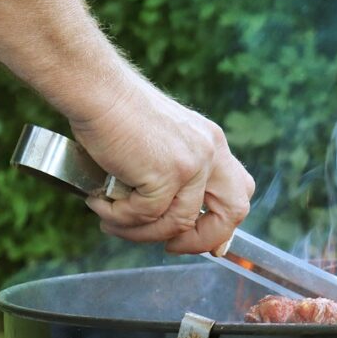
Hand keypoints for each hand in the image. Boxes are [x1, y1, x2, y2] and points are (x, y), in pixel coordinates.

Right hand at [72, 77, 254, 254]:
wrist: (97, 90)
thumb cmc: (116, 113)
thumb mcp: (162, 141)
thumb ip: (176, 172)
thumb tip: (174, 218)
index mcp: (212, 143)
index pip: (240, 191)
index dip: (227, 224)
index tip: (211, 246)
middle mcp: (210, 152)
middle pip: (233, 211)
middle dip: (203, 240)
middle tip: (169, 247)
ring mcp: (191, 163)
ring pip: (177, 224)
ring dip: (140, 232)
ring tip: (110, 220)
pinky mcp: (165, 173)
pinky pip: (145, 215)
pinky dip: (118, 217)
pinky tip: (99, 203)